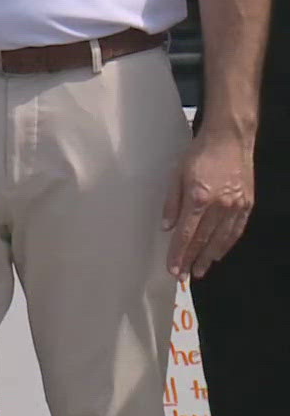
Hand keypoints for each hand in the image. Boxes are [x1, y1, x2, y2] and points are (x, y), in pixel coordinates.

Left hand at [164, 130, 253, 279]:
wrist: (230, 139)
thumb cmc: (199, 154)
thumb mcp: (176, 174)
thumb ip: (171, 202)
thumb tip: (167, 227)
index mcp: (198, 198)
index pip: (186, 234)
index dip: (179, 253)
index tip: (173, 268)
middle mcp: (219, 205)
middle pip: (203, 240)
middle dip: (192, 260)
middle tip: (183, 276)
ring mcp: (236, 206)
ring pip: (221, 239)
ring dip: (209, 257)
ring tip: (200, 271)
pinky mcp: (247, 204)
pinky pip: (236, 230)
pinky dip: (226, 244)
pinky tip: (218, 253)